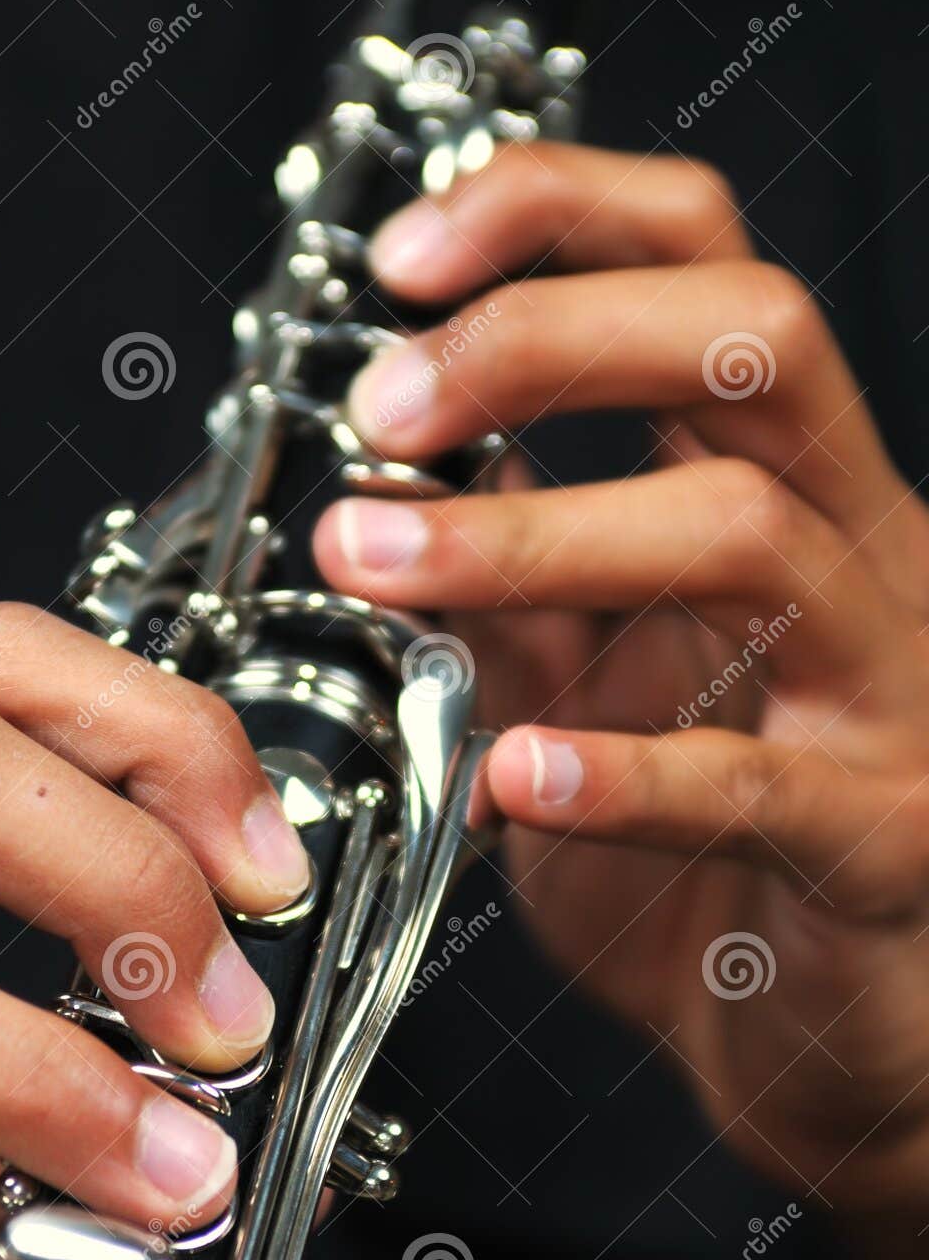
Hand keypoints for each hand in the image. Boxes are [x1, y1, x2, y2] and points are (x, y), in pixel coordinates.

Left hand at [314, 143, 928, 1220]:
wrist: (827, 1037)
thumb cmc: (706, 863)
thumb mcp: (590, 693)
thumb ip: (513, 597)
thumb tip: (391, 491)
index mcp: (777, 498)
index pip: (700, 273)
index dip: (560, 222)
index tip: (406, 257)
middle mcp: (847, 558)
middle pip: (748, 343)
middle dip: (546, 334)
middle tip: (383, 405)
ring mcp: (879, 690)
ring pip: (748, 535)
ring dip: (536, 533)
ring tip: (380, 562)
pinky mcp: (882, 839)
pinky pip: (762, 788)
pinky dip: (628, 773)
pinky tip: (515, 773)